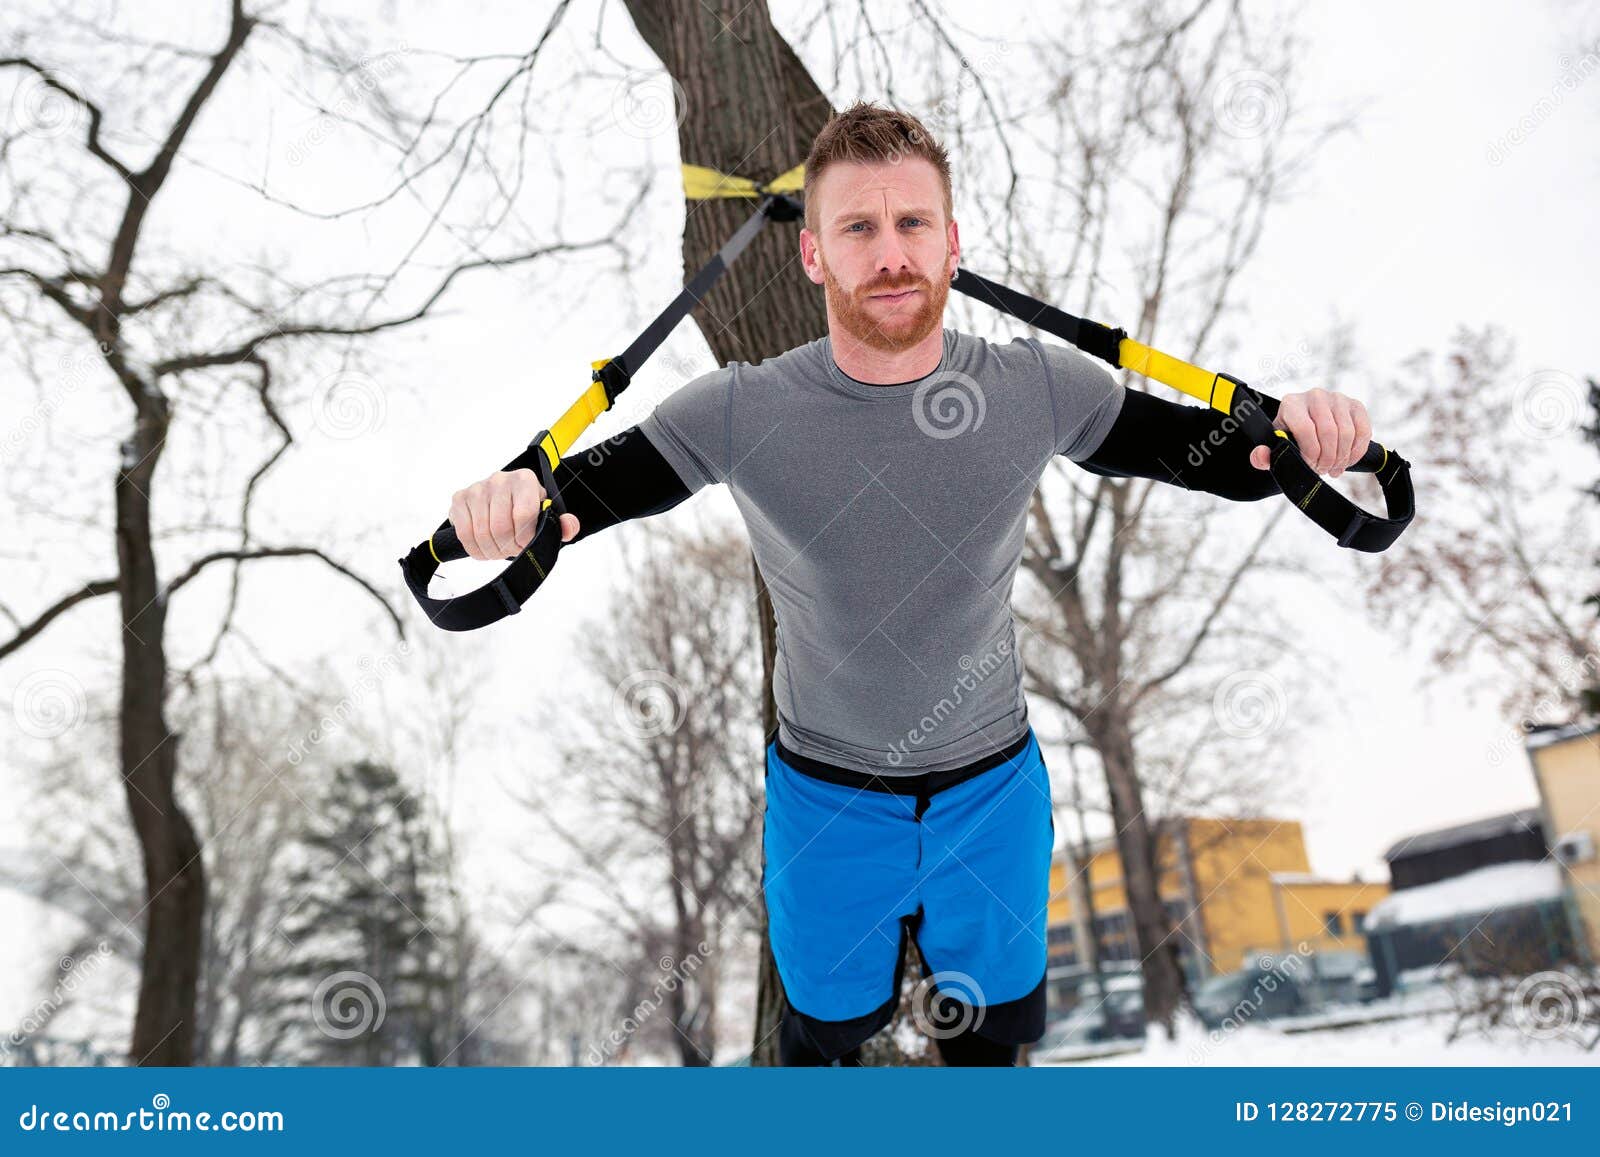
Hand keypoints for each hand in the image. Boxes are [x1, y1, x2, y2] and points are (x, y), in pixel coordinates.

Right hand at [449, 468, 579, 560]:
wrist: (505, 499)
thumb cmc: (528, 509)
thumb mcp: (548, 515)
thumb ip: (563, 523)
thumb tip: (569, 527)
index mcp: (525, 480)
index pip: (523, 516)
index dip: (525, 538)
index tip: (527, 545)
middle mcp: (499, 480)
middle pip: (501, 528)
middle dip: (509, 547)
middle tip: (513, 550)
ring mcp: (477, 488)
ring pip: (482, 534)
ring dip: (493, 551)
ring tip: (501, 549)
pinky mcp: (459, 499)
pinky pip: (464, 534)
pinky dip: (476, 550)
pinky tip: (486, 549)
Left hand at [1248, 387, 1370, 476]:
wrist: (1307, 431)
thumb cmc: (1289, 439)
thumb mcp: (1274, 447)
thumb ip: (1262, 455)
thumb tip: (1261, 456)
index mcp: (1291, 403)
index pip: (1305, 429)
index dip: (1310, 453)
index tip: (1309, 466)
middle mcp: (1315, 396)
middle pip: (1328, 432)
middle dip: (1327, 458)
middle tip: (1322, 470)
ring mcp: (1338, 399)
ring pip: (1347, 433)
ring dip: (1341, 457)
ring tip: (1332, 468)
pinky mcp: (1356, 406)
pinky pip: (1363, 431)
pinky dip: (1356, 451)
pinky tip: (1346, 461)